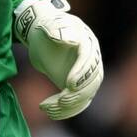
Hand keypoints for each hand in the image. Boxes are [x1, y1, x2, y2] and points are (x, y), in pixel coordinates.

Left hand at [14, 0, 102, 119]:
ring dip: (68, 106)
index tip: (69, 84)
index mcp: (87, 43)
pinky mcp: (78, 87)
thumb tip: (64, 37)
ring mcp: (86, 75)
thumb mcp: (48, 24)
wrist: (44, 35)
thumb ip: (56, 28)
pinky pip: (77, 103)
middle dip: (77, 94)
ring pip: (85, 96)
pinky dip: (65, 111)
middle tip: (60, 101)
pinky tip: (49, 112)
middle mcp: (92, 61)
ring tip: (47, 108)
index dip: (81, 74)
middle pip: (92, 82)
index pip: (90, 62)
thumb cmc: (47, 27)